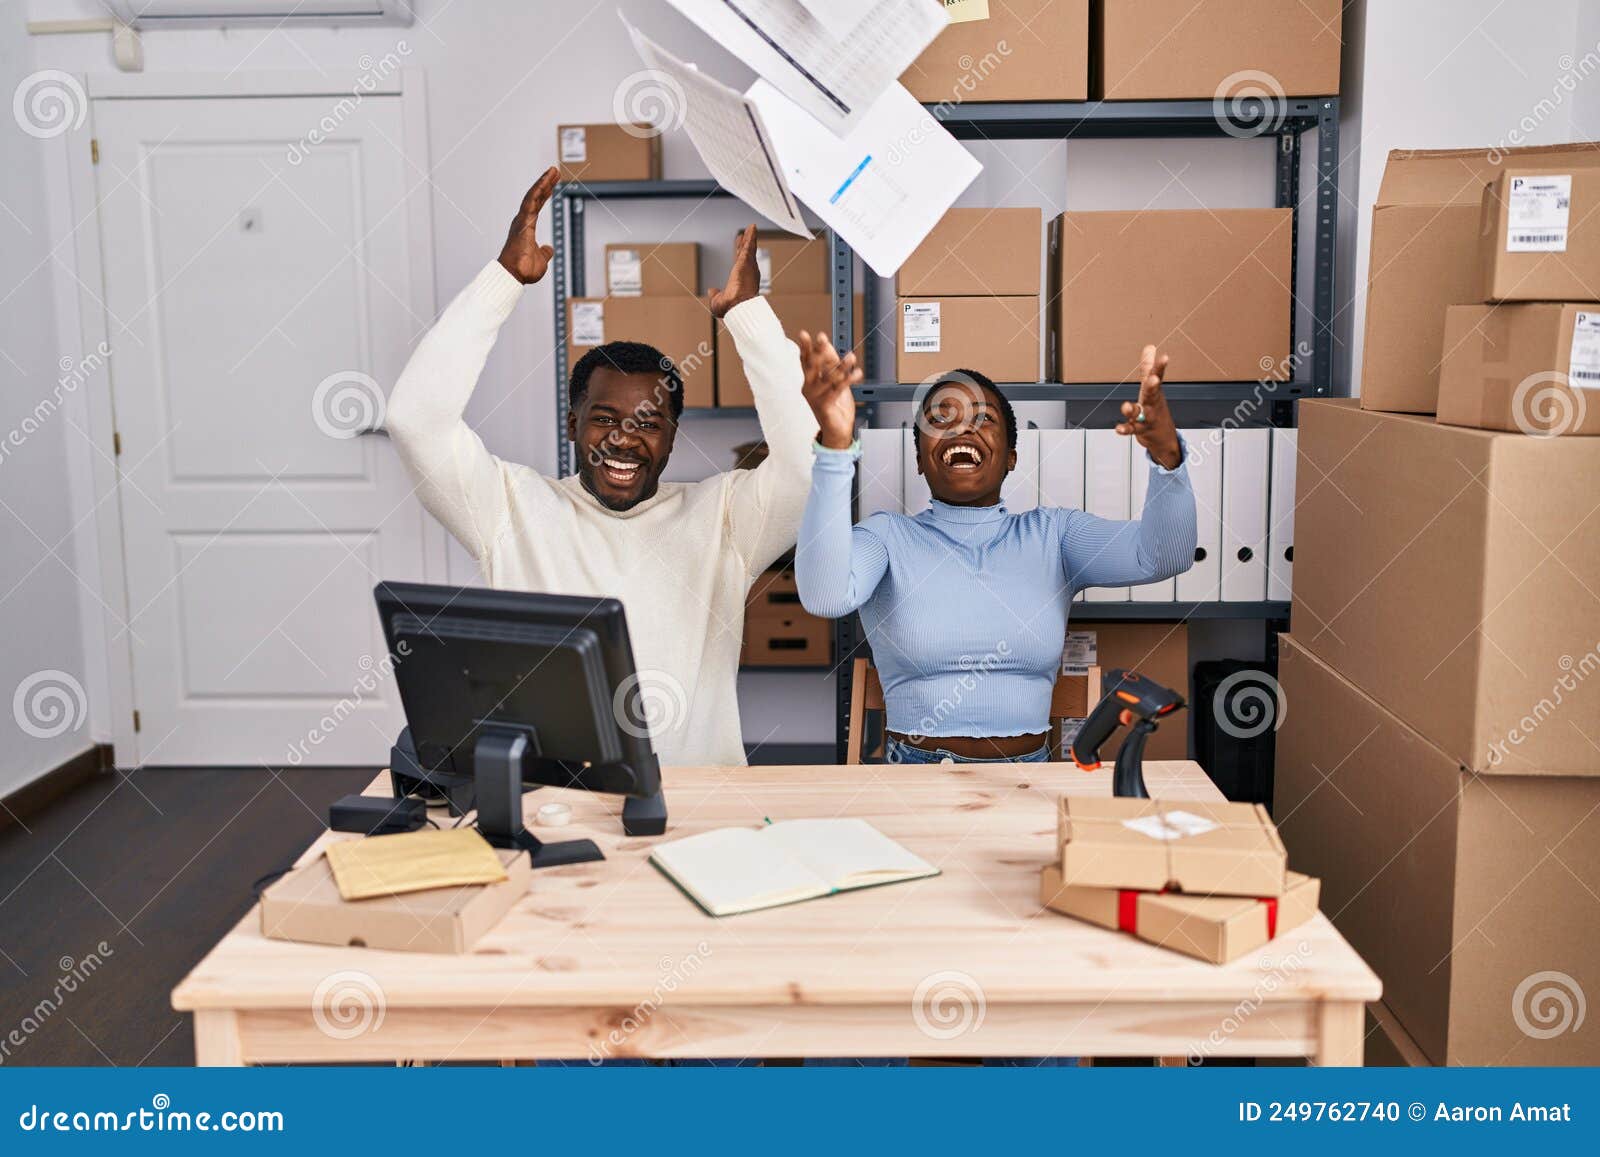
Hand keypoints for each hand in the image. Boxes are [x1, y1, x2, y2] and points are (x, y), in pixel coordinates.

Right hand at [496, 167, 557, 284]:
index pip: (537, 205)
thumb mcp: (541, 259)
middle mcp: (523, 220)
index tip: (553, 183)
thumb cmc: (523, 269)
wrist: (514, 275)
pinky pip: (531, 201)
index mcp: (526, 226)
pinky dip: (539, 190)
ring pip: (533, 196)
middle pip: (535, 197)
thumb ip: (544, 252)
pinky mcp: (523, 221)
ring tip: (553, 170)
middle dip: (545, 183)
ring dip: (543, 182)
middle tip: (555, 171)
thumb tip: (549, 248)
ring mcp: (522, 220)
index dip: (545, 193)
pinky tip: (546, 181)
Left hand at [709, 225, 760, 318]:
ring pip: (749, 248)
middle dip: (746, 244)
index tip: (739, 248)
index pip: (740, 264)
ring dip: (750, 237)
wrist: (738, 307)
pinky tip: (752, 227)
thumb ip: (715, 294)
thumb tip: (711, 290)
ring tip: (751, 227)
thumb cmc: (730, 308)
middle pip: (746, 254)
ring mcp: (749, 266)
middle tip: (744, 235)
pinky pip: (749, 245)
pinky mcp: (747, 261)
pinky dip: (751, 236)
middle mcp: (748, 272)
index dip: (739, 255)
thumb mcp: (718, 300)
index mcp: (741, 280)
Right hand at [798, 330, 860, 450]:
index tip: (804, 335)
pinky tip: (857, 373)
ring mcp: (815, 397)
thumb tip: (827, 345)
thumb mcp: (833, 379)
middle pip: (812, 366)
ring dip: (841, 366)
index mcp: (809, 380)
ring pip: (828, 377)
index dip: (805, 348)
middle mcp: (808, 388)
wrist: (837, 429)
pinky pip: (837, 389)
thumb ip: (830, 363)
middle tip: (822, 338)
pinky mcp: (824, 406)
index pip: (805, 361)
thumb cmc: (834, 404)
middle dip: (817, 351)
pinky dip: (848, 380)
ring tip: (851, 357)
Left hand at [1117, 345, 1181, 469]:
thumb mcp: (1152, 387)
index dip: (1160, 367)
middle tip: (1153, 379)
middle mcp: (1152, 404)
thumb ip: (1148, 367)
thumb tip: (1149, 346)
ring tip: (1126, 406)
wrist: (1164, 437)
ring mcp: (1147, 418)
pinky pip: (1132, 429)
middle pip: (1152, 393)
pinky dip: (1125, 428)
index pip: (1158, 377)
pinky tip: (1118, 428)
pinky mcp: (1140, 430)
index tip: (1165, 357)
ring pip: (1141, 413)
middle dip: (1152, 386)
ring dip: (1133, 410)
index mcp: (1154, 391)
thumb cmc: (1156, 408)